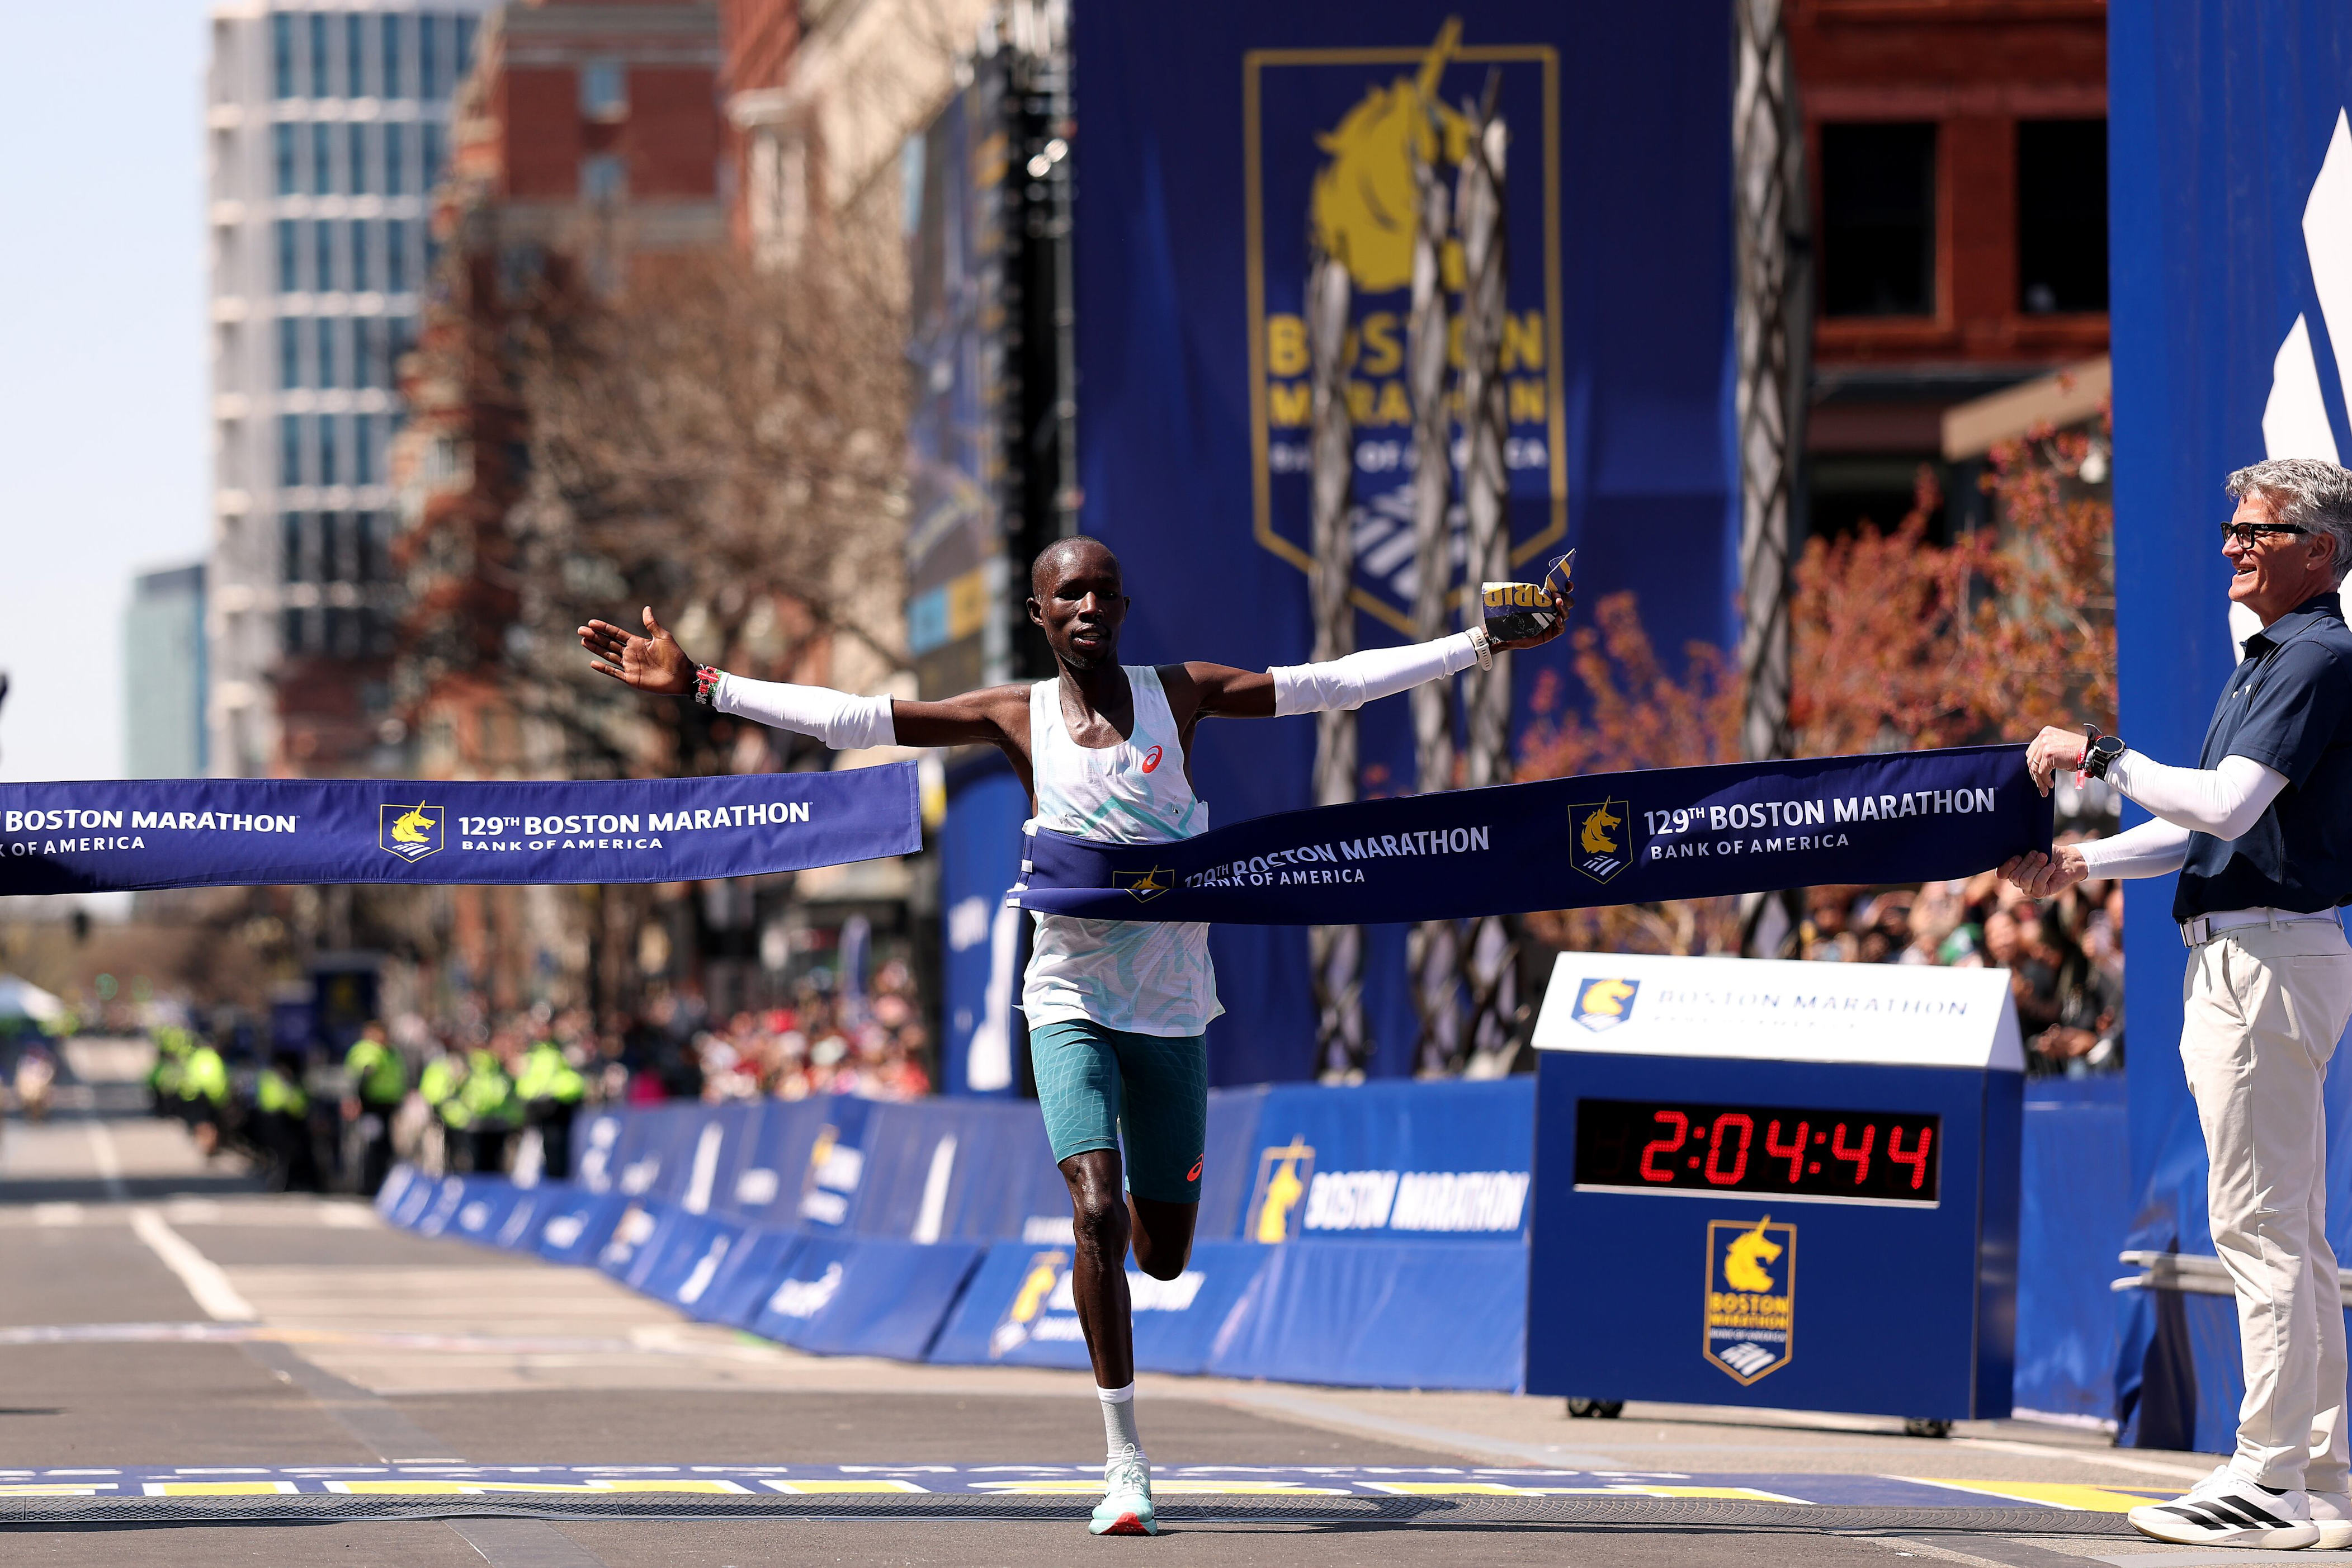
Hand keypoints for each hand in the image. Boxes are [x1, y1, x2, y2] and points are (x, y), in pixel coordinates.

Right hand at [578, 607, 695, 695]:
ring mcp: (630, 666)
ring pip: (608, 655)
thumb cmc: (675, 656)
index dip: (604, 628)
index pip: (616, 634)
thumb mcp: (663, 637)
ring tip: (583, 642)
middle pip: (609, 643)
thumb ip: (652, 624)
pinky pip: (614, 672)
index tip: (591, 623)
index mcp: (637, 642)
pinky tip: (592, 663)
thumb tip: (646, 608)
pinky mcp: (631, 678)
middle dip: (595, 637)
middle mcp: (631, 653)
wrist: (682, 676)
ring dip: (596, 649)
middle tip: (580, 630)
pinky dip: (604, 668)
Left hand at [1490, 560, 1575, 651]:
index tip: (1568, 583)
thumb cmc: (1511, 616)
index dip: (1567, 587)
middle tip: (1555, 595)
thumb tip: (1527, 590)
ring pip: (1565, 614)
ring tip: (1557, 602)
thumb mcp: (1517, 605)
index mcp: (1547, 600)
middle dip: (1565, 597)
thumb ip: (1524, 598)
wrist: (1506, 635)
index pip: (1561, 592)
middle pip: (1567, 602)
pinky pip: (1561, 628)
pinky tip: (1557, 618)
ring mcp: (1553, 622)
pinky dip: (1561, 623)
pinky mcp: (1552, 633)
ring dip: (1563, 608)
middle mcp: (1553, 610)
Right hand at [1999, 845, 2088, 897]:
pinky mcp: (2041, 893)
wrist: (2067, 860)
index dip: (2007, 866)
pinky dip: (2045, 873)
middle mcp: (2019, 882)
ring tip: (2045, 858)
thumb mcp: (2033, 847)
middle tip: (2038, 854)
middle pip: (2015, 876)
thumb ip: (2021, 849)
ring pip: (2025, 880)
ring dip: (2036, 867)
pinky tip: (2051, 867)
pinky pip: (2037, 885)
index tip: (2018, 856)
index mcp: (2013, 870)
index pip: (2001, 873)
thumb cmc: (2049, 852)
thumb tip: (2011, 846)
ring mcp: (2029, 889)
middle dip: (2027, 862)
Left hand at [2023, 724, 2086, 794]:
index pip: (2032, 751)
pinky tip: (2049, 785)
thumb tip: (2038, 764)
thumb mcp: (2060, 746)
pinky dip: (2045, 781)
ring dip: (2040, 780)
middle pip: (2032, 759)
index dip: (2033, 764)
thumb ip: (2048, 751)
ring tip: (2044, 788)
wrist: (2090, 752)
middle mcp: (2043, 736)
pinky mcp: (2048, 754)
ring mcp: (2045, 745)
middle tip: (2040, 783)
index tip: (2036, 773)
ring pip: (2036, 767)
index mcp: (2046, 732)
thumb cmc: (2079, 751)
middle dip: (2035, 774)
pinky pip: (2042, 772)